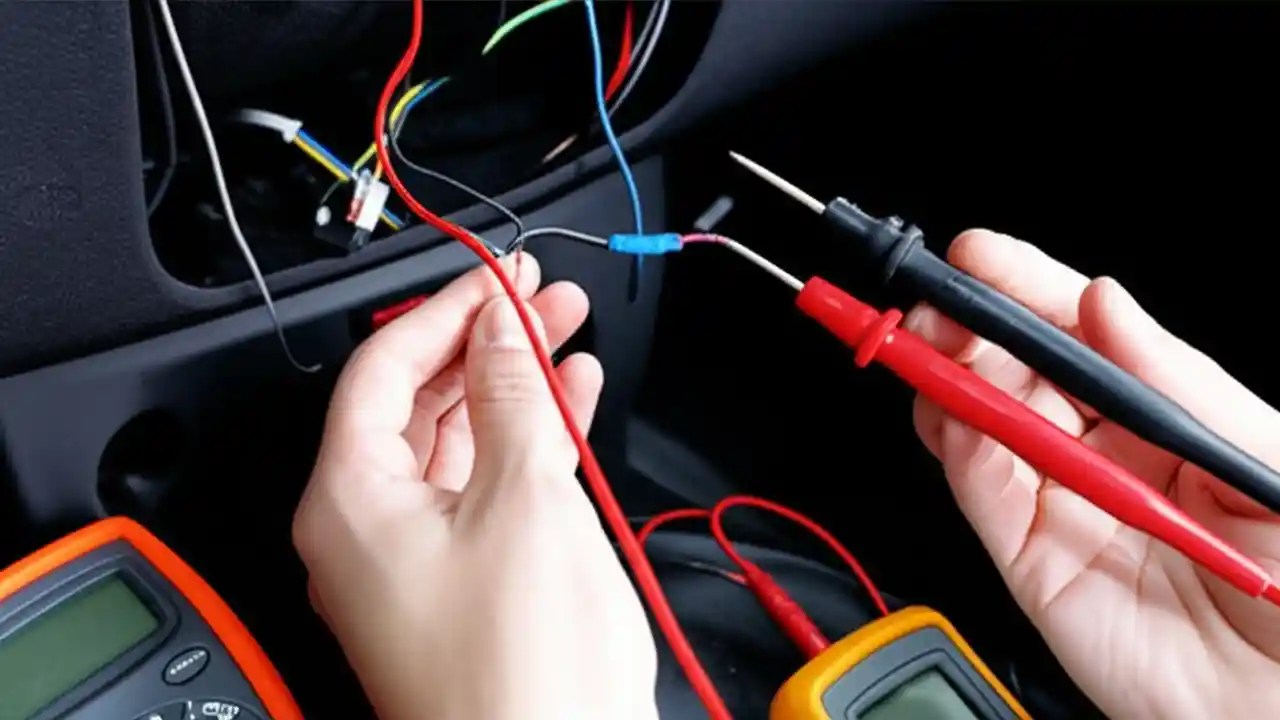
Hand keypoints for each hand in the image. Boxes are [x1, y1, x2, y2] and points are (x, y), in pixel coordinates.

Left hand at [293, 254, 657, 719]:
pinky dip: (526, 441)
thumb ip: (509, 397)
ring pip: (458, 442)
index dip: (446, 310)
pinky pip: (484, 488)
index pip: (383, 369)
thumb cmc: (517, 675)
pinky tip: (569, 404)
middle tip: (539, 296)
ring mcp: (414, 561)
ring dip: (512, 385)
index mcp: (349, 502)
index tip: (498, 275)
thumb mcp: (522, 499)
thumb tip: (502, 328)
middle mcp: (366, 530)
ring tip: (564, 334)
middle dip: (485, 341)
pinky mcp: (461, 584)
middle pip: (418, 401)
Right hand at [907, 231, 1279, 718]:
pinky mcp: (1027, 559)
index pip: (1075, 334)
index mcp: (1160, 413)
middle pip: (1017, 370)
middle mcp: (1101, 449)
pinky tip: (956, 416)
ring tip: (933, 349)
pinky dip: (959, 449)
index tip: (980, 258)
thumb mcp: (1266, 459)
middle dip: (968, 328)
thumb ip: (1180, 384)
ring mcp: (1059, 501)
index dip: (1024, 290)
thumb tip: (1107, 306)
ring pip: (983, 422)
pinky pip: (982, 492)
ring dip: (949, 379)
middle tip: (937, 302)